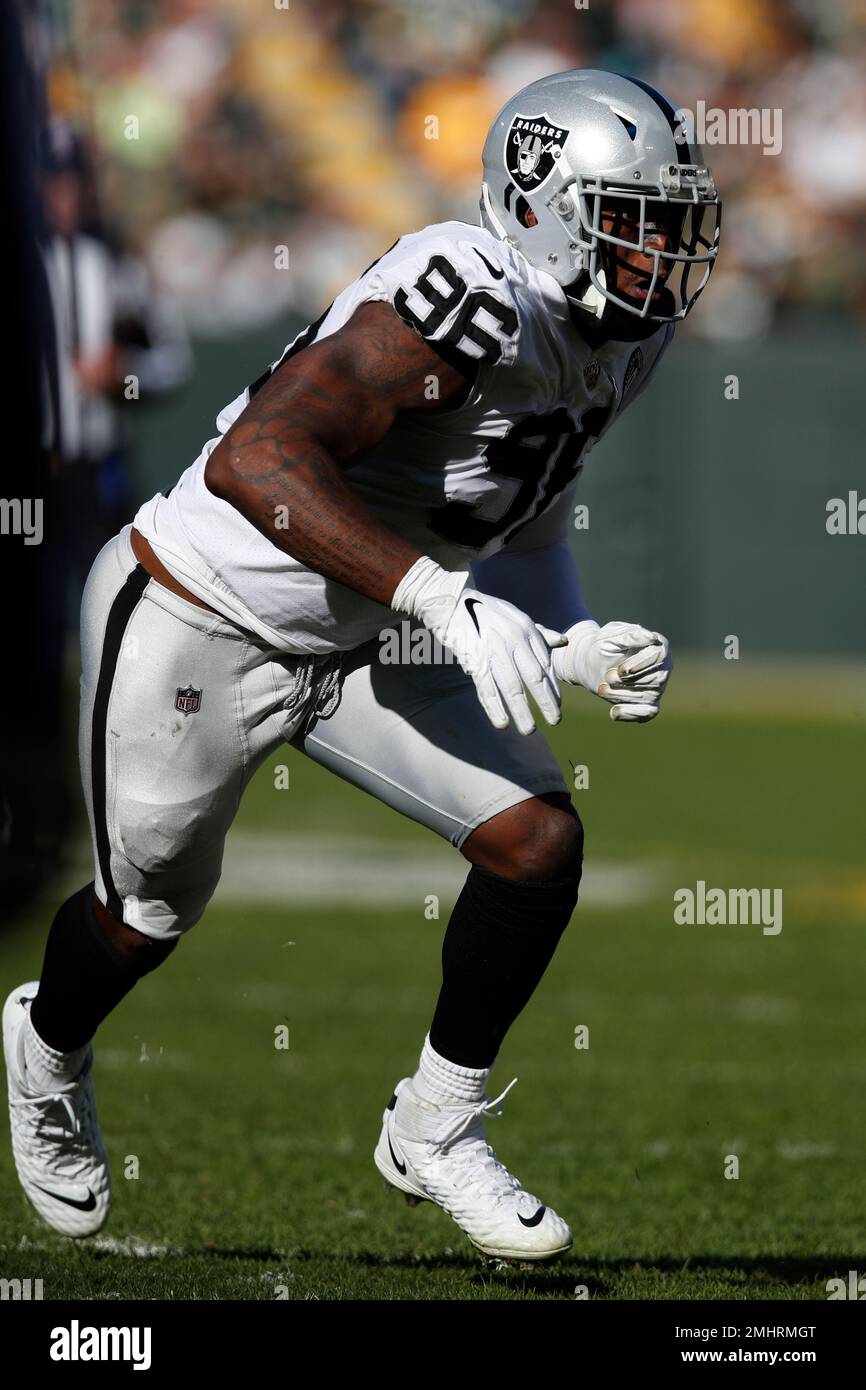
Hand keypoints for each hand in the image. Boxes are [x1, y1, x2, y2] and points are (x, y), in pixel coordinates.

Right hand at [391, 557, 565, 734]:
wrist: (449, 601)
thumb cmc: (483, 610)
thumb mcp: (515, 616)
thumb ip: (539, 632)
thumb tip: (563, 641)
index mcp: (526, 629)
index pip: (544, 664)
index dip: (551, 687)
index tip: (556, 705)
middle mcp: (513, 639)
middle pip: (534, 678)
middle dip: (546, 703)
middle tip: (554, 722)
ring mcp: (493, 650)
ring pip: (512, 688)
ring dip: (522, 712)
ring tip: (529, 730)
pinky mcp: (474, 659)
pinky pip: (486, 688)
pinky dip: (494, 708)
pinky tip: (502, 724)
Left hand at [553, 619, 669, 721]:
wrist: (590, 662)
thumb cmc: (604, 645)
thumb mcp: (611, 636)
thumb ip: (630, 636)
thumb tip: (652, 638)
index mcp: (657, 646)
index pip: (659, 656)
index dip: (641, 665)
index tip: (621, 670)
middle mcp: (662, 668)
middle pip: (655, 679)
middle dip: (628, 681)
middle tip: (607, 677)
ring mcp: (657, 687)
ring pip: (646, 695)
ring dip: (621, 695)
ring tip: (602, 689)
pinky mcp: (648, 703)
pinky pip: (647, 713)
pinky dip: (631, 714)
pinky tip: (614, 712)